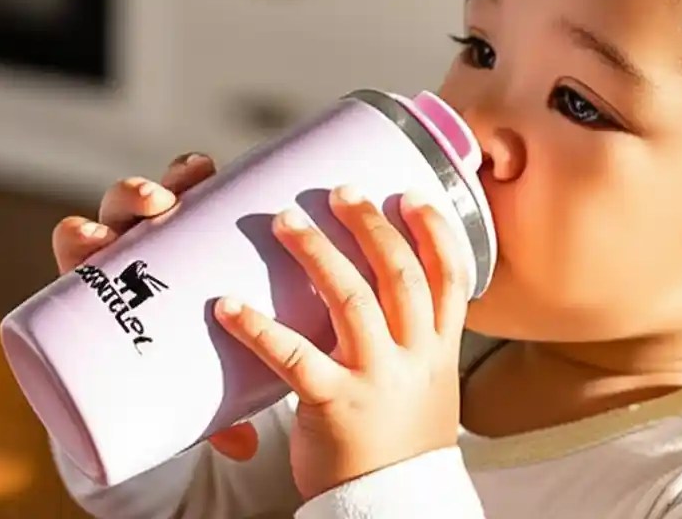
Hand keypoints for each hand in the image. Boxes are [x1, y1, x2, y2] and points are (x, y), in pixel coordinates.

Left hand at [50, 153, 261, 461]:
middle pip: (114, 212)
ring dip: (169, 178)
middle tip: (157, 206)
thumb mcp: (172, 397)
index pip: (75, 247)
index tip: (92, 240)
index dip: (79, 235)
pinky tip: (210, 168)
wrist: (169, 358)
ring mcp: (153, 233)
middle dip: (130, 198)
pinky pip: (188, 190)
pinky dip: (194, 177)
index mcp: (97, 286)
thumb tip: (246, 448)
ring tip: (194, 177)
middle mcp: (121, 251)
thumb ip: (200, 418)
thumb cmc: (159, 381)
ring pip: (153, 194)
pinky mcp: (187, 224)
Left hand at [213, 184, 469, 499]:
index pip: (452, 277)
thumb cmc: (399, 443)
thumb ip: (409, 340)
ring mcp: (378, 379)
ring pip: (353, 300)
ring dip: (318, 254)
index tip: (410, 195)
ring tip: (286, 222)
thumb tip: (372, 287)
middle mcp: (416, 357)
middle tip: (338, 193)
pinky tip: (229, 306)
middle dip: (370, 225)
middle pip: (400, 274)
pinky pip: (293, 357)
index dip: (434, 231)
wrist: (392, 507)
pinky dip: (259, 327)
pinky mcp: (334, 404)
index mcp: (441, 349)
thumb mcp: (426, 386)